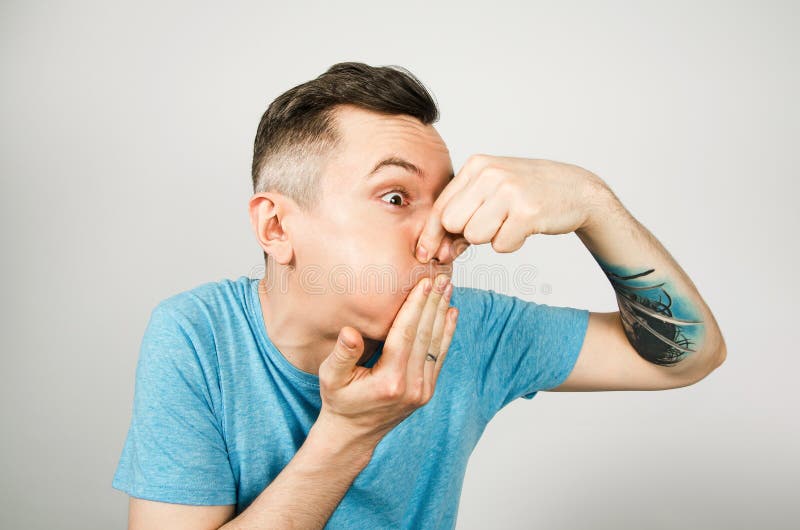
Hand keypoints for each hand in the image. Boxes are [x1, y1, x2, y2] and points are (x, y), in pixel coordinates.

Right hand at [317, 273, 457, 444]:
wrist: (353, 434)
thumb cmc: (339, 401)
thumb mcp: (331, 379)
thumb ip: (343, 355)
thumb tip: (350, 332)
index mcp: (389, 381)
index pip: (406, 335)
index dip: (416, 307)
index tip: (424, 283)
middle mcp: (411, 387)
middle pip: (425, 336)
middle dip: (434, 303)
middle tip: (442, 276)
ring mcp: (422, 390)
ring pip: (436, 344)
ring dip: (443, 314)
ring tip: (448, 288)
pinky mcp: (427, 390)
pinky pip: (439, 356)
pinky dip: (446, 333)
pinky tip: (451, 313)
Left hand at [415, 154, 608, 260]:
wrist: (577, 189)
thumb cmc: (528, 193)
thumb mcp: (491, 193)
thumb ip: (463, 216)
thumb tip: (438, 252)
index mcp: (477, 166)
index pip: (441, 206)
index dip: (431, 234)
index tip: (425, 254)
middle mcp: (490, 174)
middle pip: (453, 223)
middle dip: (466, 235)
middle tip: (490, 227)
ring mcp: (510, 191)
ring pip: (475, 236)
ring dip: (492, 238)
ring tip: (510, 222)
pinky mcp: (527, 212)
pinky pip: (501, 245)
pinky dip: (511, 243)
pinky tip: (525, 227)